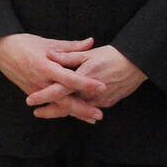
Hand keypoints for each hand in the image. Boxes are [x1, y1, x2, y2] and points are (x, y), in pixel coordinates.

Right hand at [0, 34, 105, 123]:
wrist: (1, 50)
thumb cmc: (24, 44)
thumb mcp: (48, 43)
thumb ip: (71, 46)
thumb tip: (91, 42)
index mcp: (45, 67)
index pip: (69, 79)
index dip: (86, 84)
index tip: (102, 87)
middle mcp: (41, 82)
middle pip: (64, 100)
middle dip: (83, 109)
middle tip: (100, 115)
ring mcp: (35, 90)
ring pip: (58, 106)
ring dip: (75, 113)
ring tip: (91, 119)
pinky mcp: (31, 93)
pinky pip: (50, 104)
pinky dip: (63, 110)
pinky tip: (74, 114)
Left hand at [30, 44, 145, 109]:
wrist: (136, 64)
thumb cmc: (111, 55)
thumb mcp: (88, 54)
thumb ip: (68, 56)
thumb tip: (50, 55)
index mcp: (82, 77)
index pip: (59, 90)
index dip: (44, 96)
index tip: (30, 100)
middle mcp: (90, 93)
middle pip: (66, 106)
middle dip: (50, 111)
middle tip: (36, 112)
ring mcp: (99, 101)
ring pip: (77, 110)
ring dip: (62, 112)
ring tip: (47, 112)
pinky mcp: (106, 104)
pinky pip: (88, 109)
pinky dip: (78, 110)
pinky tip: (69, 110)